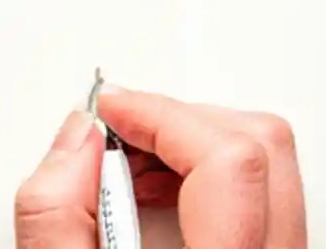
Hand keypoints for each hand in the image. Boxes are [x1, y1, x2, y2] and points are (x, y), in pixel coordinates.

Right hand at [14, 87, 307, 248]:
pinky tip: (154, 193)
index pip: (229, 158)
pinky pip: (267, 198)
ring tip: (126, 166)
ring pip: (270, 167)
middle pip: (263, 147)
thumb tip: (75, 140)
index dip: (159, 115)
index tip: (109, 109)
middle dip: (179, 121)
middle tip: (115, 130)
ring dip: (193, 146)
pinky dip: (209, 177)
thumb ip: (55, 217)